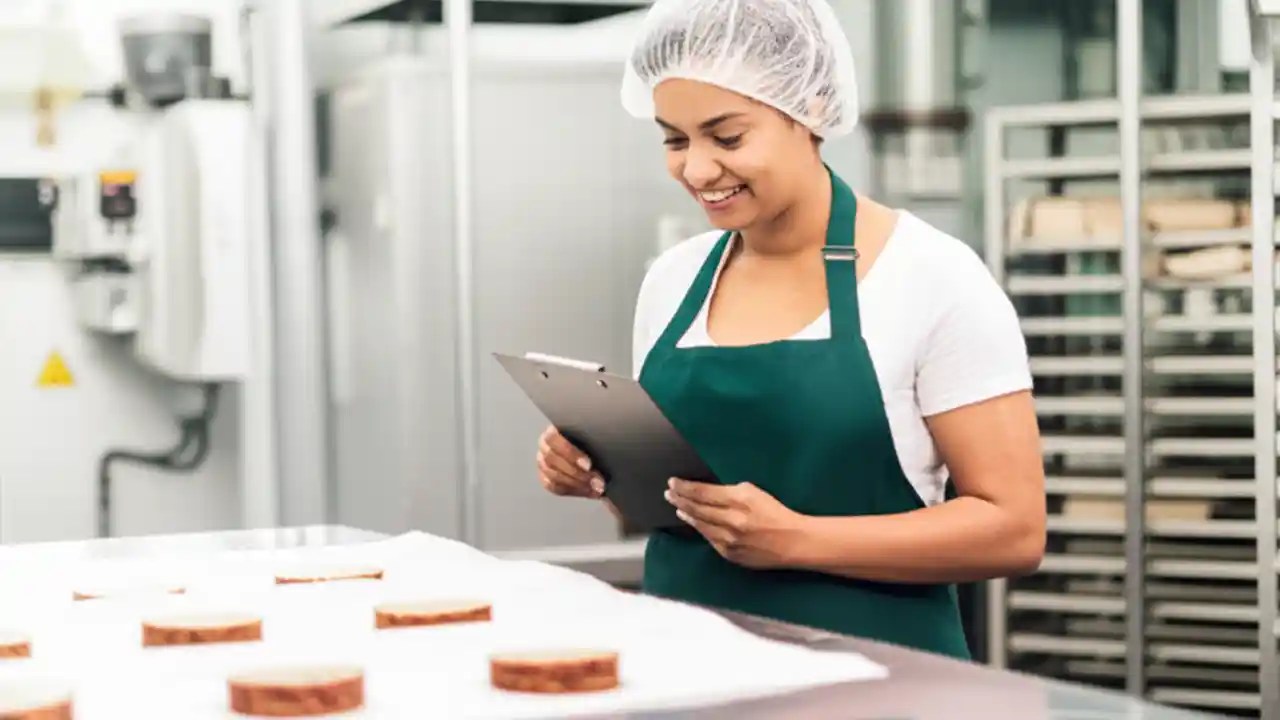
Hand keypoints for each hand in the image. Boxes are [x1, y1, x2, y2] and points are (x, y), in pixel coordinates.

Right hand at [536, 426, 605, 498]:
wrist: (594, 452)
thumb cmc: (594, 439)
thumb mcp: (594, 434)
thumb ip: (593, 434)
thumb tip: (604, 438)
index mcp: (553, 430)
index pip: (553, 439)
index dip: (570, 453)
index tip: (589, 464)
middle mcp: (544, 446)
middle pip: (552, 460)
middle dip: (576, 473)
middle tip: (597, 480)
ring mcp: (543, 463)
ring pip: (553, 476)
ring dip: (577, 484)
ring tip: (597, 487)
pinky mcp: (546, 478)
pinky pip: (555, 487)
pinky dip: (574, 491)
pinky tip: (590, 492)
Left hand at [665, 479, 805, 568]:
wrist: (793, 542)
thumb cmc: (776, 513)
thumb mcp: (754, 492)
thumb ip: (729, 491)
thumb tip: (707, 493)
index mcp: (739, 500)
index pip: (702, 492)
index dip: (684, 487)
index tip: (673, 482)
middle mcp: (732, 520)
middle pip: (697, 508)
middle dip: (680, 499)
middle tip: (669, 493)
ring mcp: (729, 540)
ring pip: (700, 525)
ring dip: (686, 514)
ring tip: (677, 507)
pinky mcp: (730, 554)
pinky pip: (710, 540)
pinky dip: (701, 529)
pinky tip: (694, 522)